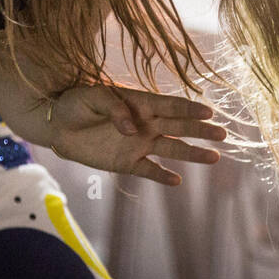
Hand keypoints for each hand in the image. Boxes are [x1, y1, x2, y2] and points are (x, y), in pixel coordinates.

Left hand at [46, 84, 224, 184]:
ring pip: (172, 149)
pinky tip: (177, 181)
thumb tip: (133, 129)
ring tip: (214, 158)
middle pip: (179, 127)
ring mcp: (139, 144)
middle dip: (201, 131)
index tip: (209, 113)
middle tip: (223, 135)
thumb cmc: (76, 103)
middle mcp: (146, 123)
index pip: (171, 105)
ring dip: (192, 153)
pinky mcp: (127, 163)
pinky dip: (162, 176)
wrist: (56, 124)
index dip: (190, 109)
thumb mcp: (92, 97)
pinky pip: (149, 170)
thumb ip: (114, 108)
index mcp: (141, 102)